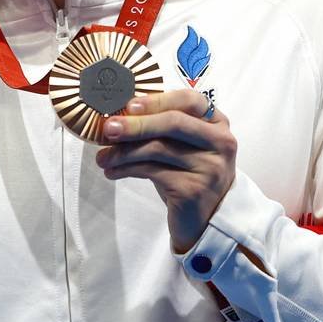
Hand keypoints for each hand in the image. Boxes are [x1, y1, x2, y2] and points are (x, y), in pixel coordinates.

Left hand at [95, 89, 236, 252]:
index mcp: (218, 123)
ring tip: (102, 157)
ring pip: (158, 149)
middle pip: (173, 123)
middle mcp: (220, 143)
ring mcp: (210, 167)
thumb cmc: (187, 175)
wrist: (204, 221)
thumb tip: (118, 116)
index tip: (129, 105)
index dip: (158, 100)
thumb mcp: (180, 147)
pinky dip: (126, 169)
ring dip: (123, 151)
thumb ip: (161, 128)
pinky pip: (151, 171)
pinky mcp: (194, 189)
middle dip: (136, 124)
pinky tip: (112, 171)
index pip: (190, 100)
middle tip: (108, 129)